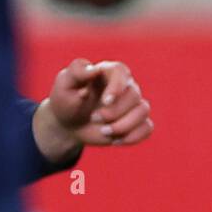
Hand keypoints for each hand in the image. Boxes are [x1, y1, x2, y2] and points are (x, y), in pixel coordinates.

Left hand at [33, 58, 152, 162]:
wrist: (68, 123)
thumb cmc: (66, 99)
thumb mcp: (64, 84)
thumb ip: (76, 72)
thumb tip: (93, 70)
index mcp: (108, 71)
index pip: (121, 72)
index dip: (117, 87)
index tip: (106, 101)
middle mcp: (124, 85)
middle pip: (134, 95)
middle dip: (114, 112)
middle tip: (93, 118)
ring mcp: (132, 104)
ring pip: (143, 112)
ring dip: (124, 126)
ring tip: (104, 132)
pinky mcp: (136, 122)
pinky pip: (147, 128)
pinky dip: (133, 136)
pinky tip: (115, 140)